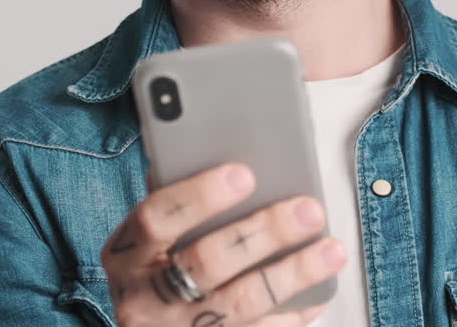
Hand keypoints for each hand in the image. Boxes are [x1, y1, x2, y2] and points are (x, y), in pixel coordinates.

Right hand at [102, 162, 344, 325]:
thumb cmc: (153, 268)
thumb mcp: (146, 237)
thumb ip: (173, 196)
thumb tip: (210, 146)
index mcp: (125, 254)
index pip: (156, 219)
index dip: (199, 196)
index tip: (245, 174)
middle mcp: (144, 299)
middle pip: (207, 263)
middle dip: (263, 233)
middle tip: (308, 210)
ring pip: (240, 303)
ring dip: (292, 273)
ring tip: (331, 250)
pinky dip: (294, 313)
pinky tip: (320, 291)